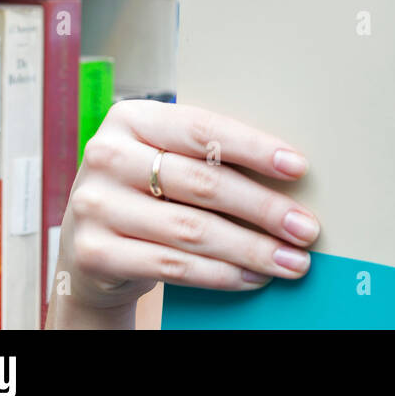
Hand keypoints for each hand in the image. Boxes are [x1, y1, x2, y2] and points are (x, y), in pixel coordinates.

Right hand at [46, 99, 319, 328]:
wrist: (88, 245)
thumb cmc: (147, 191)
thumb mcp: (165, 159)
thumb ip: (209, 155)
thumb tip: (290, 172)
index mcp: (130, 118)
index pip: (202, 129)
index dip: (254, 148)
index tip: (299, 167)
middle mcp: (105, 156)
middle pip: (203, 183)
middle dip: (264, 208)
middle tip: (305, 228)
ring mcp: (94, 206)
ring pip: (192, 230)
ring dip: (251, 249)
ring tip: (292, 260)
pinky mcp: (94, 252)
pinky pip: (172, 266)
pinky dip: (221, 274)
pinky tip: (254, 277)